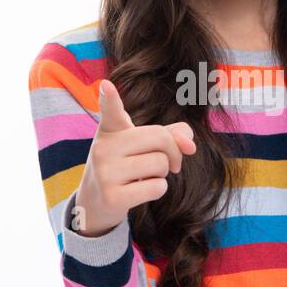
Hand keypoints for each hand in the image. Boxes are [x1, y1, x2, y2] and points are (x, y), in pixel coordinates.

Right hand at [72, 79, 197, 236]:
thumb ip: (171, 135)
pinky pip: (157, 187)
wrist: (96, 201)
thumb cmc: (126, 166)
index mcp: (110, 130)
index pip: (111, 111)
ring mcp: (105, 172)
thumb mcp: (142, 145)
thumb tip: (190, 145)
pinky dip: (158, 189)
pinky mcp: (112, 197)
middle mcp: (104, 148)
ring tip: (144, 177)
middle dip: (173, 152)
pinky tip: (140, 191)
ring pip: (161, 164)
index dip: (110, 97)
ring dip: (163, 173)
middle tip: (164, 163)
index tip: (106, 85)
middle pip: (161, 138)